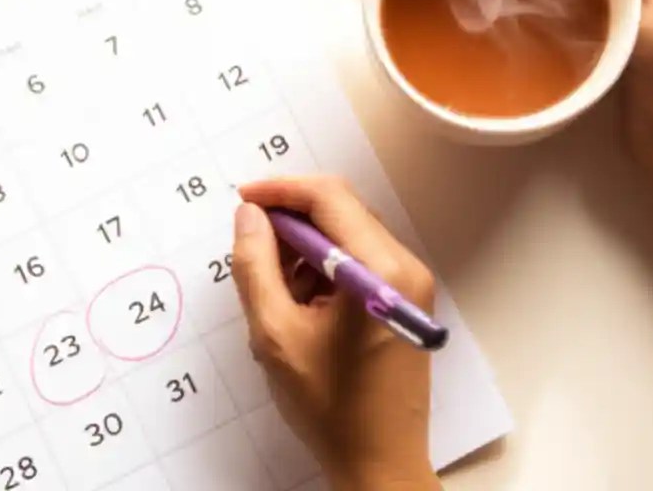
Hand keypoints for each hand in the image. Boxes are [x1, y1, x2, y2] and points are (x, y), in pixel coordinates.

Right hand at [231, 176, 438, 490]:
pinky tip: (299, 304)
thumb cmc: (330, 406)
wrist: (380, 461)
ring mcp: (410, 284)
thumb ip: (255, 266)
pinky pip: (358, 262)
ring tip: (274, 290)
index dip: (281, 191)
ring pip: (347, 236)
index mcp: (381, 270)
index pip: (330, 198)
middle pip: (342, 212)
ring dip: (305, 249)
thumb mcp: (275, 334)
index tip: (242, 201)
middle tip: (251, 248)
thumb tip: (248, 216)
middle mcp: (404, 267)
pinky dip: (324, 270)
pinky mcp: (404, 301)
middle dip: (291, 222)